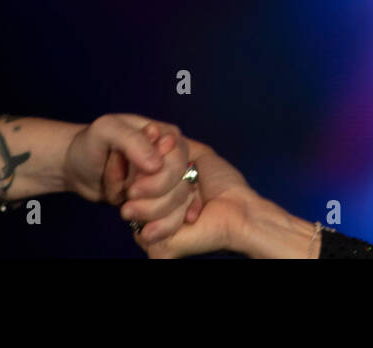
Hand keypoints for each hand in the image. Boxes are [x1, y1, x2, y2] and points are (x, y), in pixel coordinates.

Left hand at [63, 114, 196, 244]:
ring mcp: (170, 180)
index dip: (160, 179)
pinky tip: (147, 233)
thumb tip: (156, 165)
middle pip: (181, 185)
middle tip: (126, 207)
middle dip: (154, 201)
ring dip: (153, 214)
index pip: (179, 160)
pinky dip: (163, 228)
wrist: (78, 167)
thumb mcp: (107, 130)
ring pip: (179, 204)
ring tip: (125, 213)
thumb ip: (132, 141)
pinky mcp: (162, 200)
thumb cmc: (92, 144)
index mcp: (167, 135)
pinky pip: (174, 217)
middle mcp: (174, 158)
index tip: (132, 190)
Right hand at [136, 141, 315, 258]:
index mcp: (149, 181)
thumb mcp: (194, 152)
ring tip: (192, 201)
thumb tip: (148, 131)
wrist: (240, 210)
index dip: (153, 156)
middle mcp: (141, 201)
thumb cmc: (222, 185)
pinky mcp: (150, 241)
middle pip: (133, 181)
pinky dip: (174, 217)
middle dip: (167, 177)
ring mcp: (143, 222)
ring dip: (175, 197)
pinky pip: (147, 221)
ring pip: (138, 201)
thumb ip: (167, 142)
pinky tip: (188, 218)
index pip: (132, 163)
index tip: (175, 154)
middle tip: (191, 183)